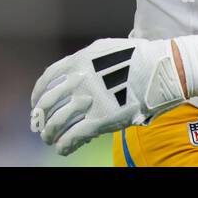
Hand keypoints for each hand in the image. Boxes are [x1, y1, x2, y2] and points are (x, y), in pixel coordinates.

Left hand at [30, 38, 185, 155]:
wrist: (161, 69)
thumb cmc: (138, 57)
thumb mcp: (105, 49)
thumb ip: (86, 60)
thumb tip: (75, 70)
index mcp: (78, 61)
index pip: (47, 79)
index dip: (38, 94)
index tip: (36, 104)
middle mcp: (78, 80)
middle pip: (47, 103)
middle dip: (40, 118)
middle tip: (41, 126)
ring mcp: (88, 101)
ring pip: (56, 122)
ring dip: (49, 134)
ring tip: (49, 139)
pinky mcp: (100, 120)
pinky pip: (73, 136)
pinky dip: (64, 145)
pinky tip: (63, 148)